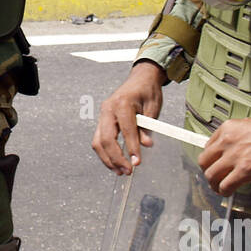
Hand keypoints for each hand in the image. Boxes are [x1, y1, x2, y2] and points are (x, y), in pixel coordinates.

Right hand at [93, 60, 167, 174]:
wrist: (140, 79)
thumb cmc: (148, 92)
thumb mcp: (153, 108)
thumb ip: (147, 127)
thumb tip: (145, 146)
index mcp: (122, 103)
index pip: (125, 130)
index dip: (131, 148)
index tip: (137, 163)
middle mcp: (107, 109)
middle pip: (105, 138)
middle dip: (116, 158)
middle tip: (128, 171)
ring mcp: (102, 115)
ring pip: (98, 141)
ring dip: (107, 159)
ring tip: (120, 171)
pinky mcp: (102, 120)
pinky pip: (99, 140)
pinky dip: (105, 153)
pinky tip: (115, 163)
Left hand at [198, 117, 250, 195]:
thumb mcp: (248, 127)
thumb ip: (235, 137)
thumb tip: (228, 152)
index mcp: (227, 128)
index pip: (207, 147)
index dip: (212, 159)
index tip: (216, 165)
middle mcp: (227, 141)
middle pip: (204, 162)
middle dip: (208, 172)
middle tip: (215, 178)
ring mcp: (235, 156)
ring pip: (211, 175)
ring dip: (214, 184)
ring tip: (221, 187)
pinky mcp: (245, 170)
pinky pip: (225, 185)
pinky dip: (224, 191)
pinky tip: (229, 192)